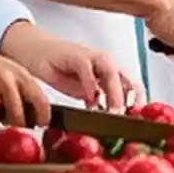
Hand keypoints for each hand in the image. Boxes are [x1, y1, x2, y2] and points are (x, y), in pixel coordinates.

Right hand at [0, 22, 144, 112]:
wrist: (34, 51)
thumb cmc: (59, 69)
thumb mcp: (82, 90)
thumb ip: (97, 100)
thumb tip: (111, 118)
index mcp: (110, 71)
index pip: (133, 86)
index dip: (139, 102)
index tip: (139, 121)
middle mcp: (104, 62)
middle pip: (126, 79)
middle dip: (130, 101)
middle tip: (127, 120)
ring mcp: (91, 57)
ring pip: (110, 71)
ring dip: (114, 92)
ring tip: (113, 111)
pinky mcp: (75, 55)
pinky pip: (87, 68)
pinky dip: (90, 85)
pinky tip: (90, 100)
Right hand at [0, 38, 50, 128]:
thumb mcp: (7, 68)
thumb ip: (22, 87)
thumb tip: (34, 111)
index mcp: (18, 74)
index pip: (40, 100)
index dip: (43, 116)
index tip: (40, 124)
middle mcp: (6, 82)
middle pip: (18, 118)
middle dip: (11, 122)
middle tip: (2, 113)